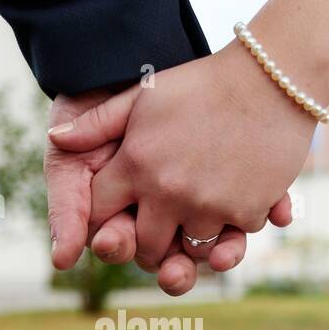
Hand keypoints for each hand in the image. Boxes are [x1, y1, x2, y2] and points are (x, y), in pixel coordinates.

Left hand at [49, 40, 306, 273]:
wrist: (273, 77)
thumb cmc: (204, 84)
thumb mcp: (144, 95)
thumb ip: (98, 123)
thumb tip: (56, 140)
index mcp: (135, 164)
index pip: (100, 213)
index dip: (105, 218)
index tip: (118, 215)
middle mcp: (167, 191)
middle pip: (145, 247)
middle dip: (148, 246)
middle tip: (159, 236)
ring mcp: (207, 205)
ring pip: (189, 252)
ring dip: (191, 242)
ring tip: (197, 222)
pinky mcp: (245, 212)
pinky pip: (231, 238)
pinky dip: (232, 227)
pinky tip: (235, 201)